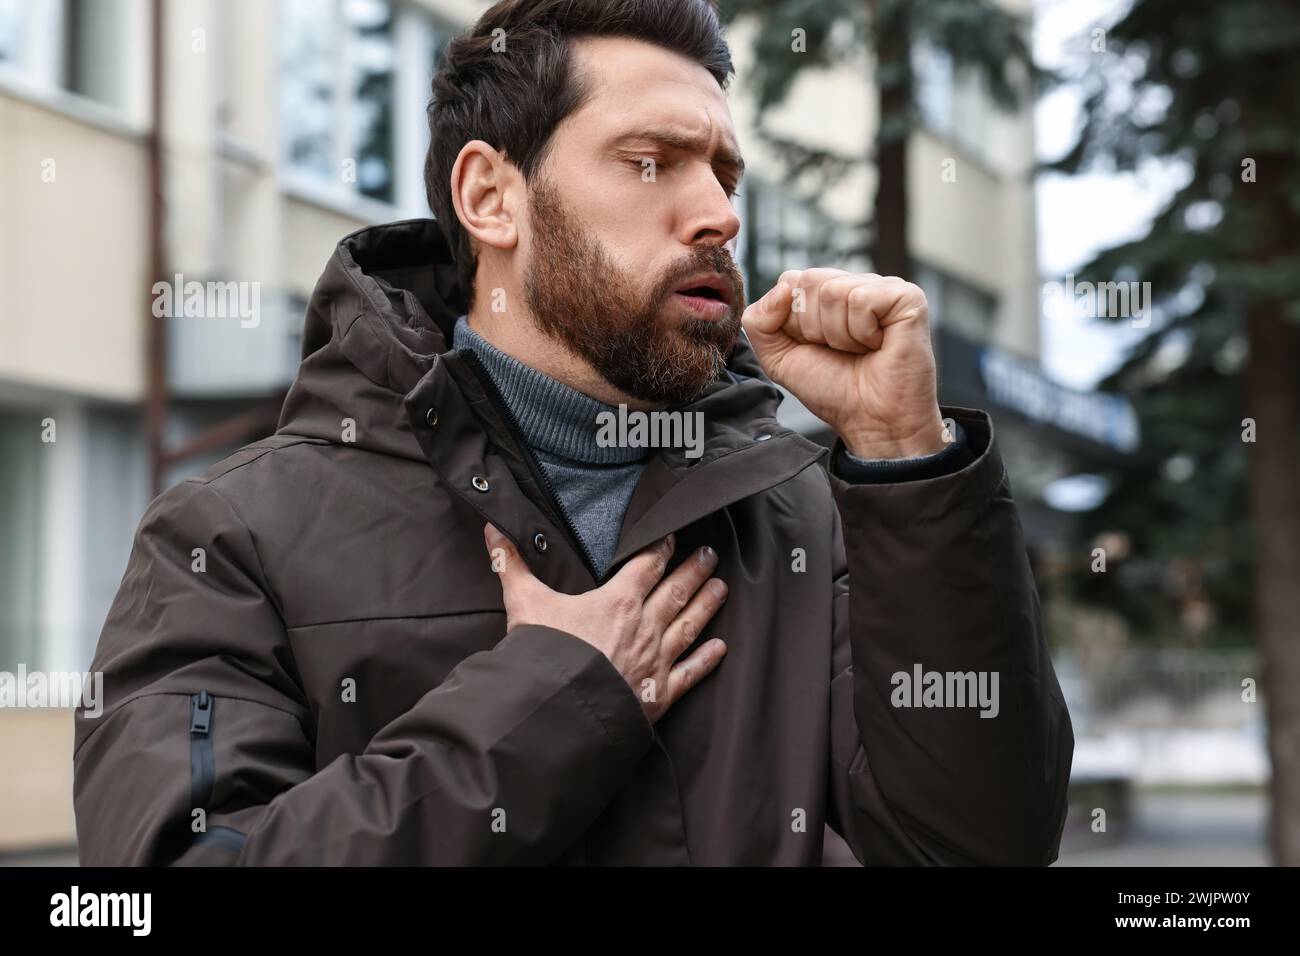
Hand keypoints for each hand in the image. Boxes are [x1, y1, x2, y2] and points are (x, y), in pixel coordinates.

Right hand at [484, 524, 727, 722]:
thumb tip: (493, 531)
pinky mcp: (658, 693)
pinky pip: (690, 672)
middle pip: (676, 590)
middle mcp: (644, 627)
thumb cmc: (544, 655)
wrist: (560, 710)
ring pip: (690, 625)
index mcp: (617, 601)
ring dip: (707, 604)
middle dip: (694, 569)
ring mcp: (655, 660)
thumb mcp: (524, 604)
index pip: (647, 566)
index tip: (673, 535)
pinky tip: (720, 648)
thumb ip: (510, 565)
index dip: (661, 548)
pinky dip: (707, 659)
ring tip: (721, 586)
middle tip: (710, 553)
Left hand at [741, 268, 947, 458]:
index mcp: (826, 293)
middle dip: (814, 328)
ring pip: (833, 291)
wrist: (871, 422)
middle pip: (808, 281)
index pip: (789, 281)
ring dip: (839, 335)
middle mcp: (854, 284)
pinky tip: (878, 345)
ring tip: (860, 350)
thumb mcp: (779, 357)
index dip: (794, 322)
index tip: (816, 347)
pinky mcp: (907, 297)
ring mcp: (882, 287)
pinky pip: (861, 299)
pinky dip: (862, 332)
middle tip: (840, 351)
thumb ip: (759, 320)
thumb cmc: (833, 390)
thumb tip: (783, 287)